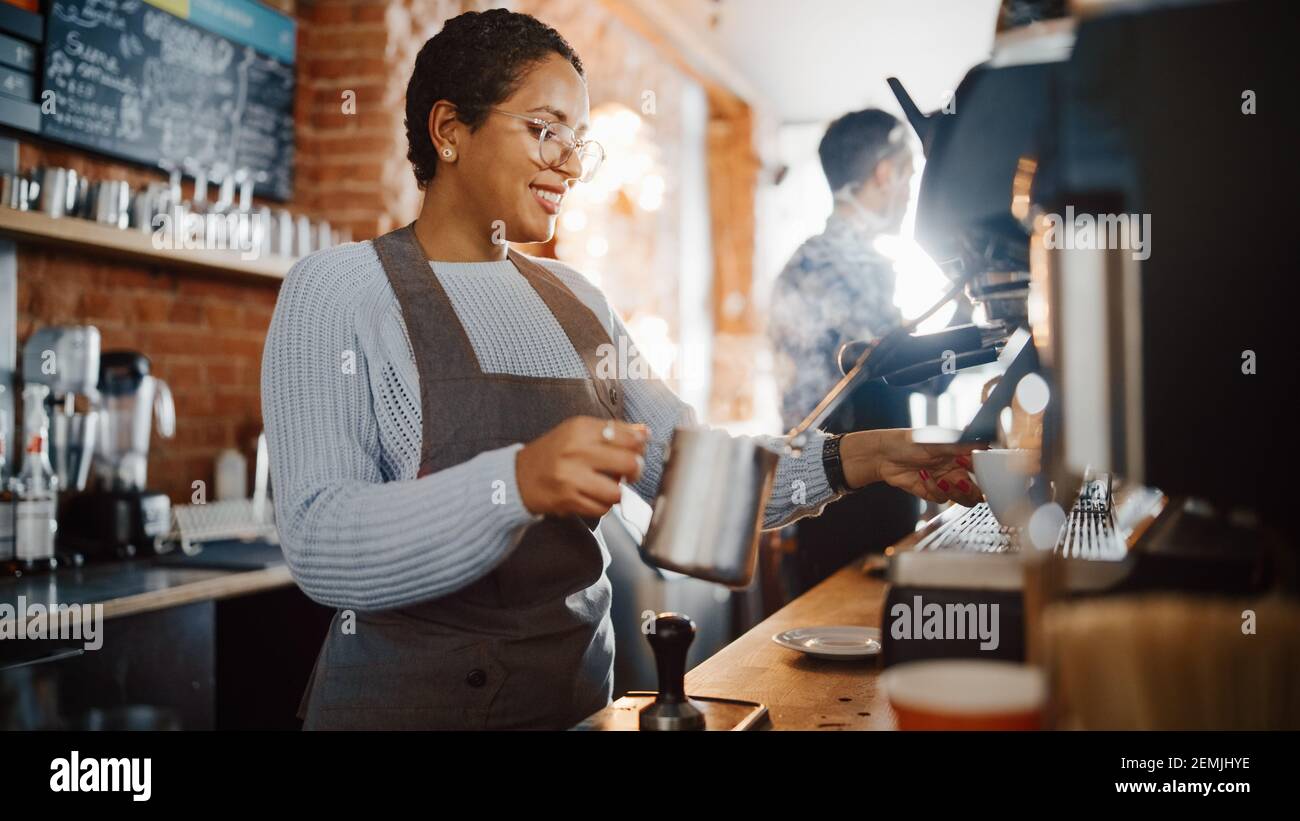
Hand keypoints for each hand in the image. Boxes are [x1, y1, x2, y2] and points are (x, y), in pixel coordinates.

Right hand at [515, 416, 648, 517]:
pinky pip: (602, 508)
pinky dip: (603, 505)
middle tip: (629, 471)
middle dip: (635, 470)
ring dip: (617, 491)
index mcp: (581, 429)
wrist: (519, 477)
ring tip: (608, 485)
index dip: (640, 446)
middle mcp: (576, 451)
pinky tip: (594, 496)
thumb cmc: (554, 452)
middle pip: (629, 464)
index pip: (628, 437)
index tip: (637, 450)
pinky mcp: (568, 500)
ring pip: (617, 491)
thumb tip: (644, 432)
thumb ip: (613, 430)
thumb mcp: (579, 432)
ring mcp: (571, 477)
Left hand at [840, 429, 984, 506]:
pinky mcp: (932, 492)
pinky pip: (941, 498)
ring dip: (956, 492)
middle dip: (973, 489)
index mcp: (962, 455)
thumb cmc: (910, 441)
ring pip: (963, 499)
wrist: (883, 455)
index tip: (977, 468)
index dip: (986, 472)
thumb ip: (962, 445)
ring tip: (944, 480)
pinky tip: (923, 476)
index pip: (984, 467)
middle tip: (962, 481)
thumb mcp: (938, 441)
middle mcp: (956, 470)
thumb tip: (986, 443)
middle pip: (978, 489)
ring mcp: (945, 482)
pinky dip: (934, 489)